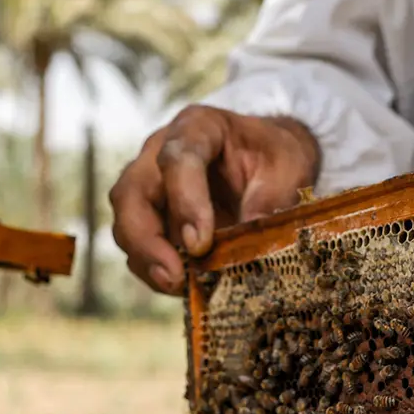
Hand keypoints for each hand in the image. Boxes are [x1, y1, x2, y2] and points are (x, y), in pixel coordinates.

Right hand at [109, 107, 319, 295]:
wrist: (264, 156)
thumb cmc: (273, 156)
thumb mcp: (288, 168)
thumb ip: (270, 199)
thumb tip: (249, 243)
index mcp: (198, 127)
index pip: (177, 159)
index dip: (184, 202)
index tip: (200, 244)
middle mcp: (160, 152)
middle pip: (131, 192)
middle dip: (146, 239)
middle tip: (175, 276)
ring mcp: (149, 184)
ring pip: (126, 220)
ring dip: (146, 258)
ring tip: (178, 285)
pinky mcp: (150, 215)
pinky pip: (136, 244)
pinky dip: (153, 268)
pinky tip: (182, 285)